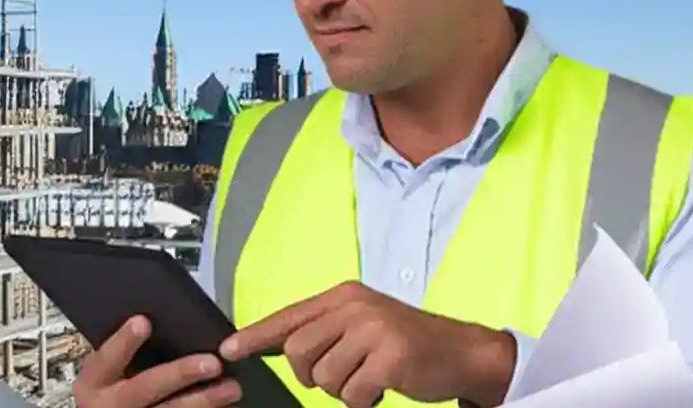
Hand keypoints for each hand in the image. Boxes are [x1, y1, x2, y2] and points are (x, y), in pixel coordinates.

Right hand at [72, 315, 242, 406]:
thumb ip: (121, 352)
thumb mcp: (103, 372)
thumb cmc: (107, 391)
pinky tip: (224, 404)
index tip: (143, 321)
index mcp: (93, 382)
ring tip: (232, 388)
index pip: (106, 359)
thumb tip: (152, 316)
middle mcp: (109, 405)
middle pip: (145, 388)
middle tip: (211, 363)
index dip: (124, 341)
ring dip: (203, 401)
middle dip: (179, 374)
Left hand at [217, 281, 515, 407]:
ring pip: (324, 377)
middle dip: (310, 375)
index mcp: (343, 296)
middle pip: (297, 351)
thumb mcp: (363, 322)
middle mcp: (354, 307)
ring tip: (367, 378)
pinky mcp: (391, 357)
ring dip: (341, 390)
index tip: (228, 350)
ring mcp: (374, 330)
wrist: (463, 351)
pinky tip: (382, 389)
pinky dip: (363, 401)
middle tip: (338, 376)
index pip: (288, 315)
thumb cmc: (405, 342)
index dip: (255, 335)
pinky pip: (353, 394)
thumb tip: (280, 347)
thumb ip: (326, 329)